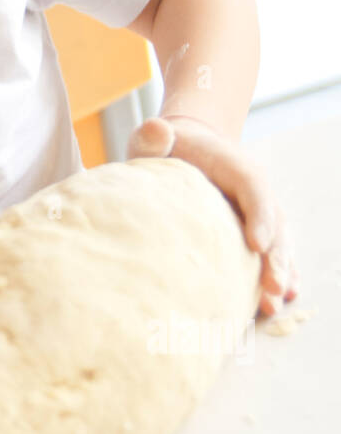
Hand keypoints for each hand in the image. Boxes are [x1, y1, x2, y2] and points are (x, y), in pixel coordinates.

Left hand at [126, 114, 299, 317]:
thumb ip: (153, 137)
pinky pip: (272, 250)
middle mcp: (252, 189)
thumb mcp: (155, 139)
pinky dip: (278, 272)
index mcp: (232, 164)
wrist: (185, 148)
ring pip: (276, 241)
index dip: (258, 214)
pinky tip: (280, 299)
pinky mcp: (252, 227)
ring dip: (279, 272)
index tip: (257, 244)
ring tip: (274, 304)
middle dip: (275, 256)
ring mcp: (256, 210)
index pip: (251, 185)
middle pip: (272, 221)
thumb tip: (155, 129)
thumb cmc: (167, 147)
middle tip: (274, 288)